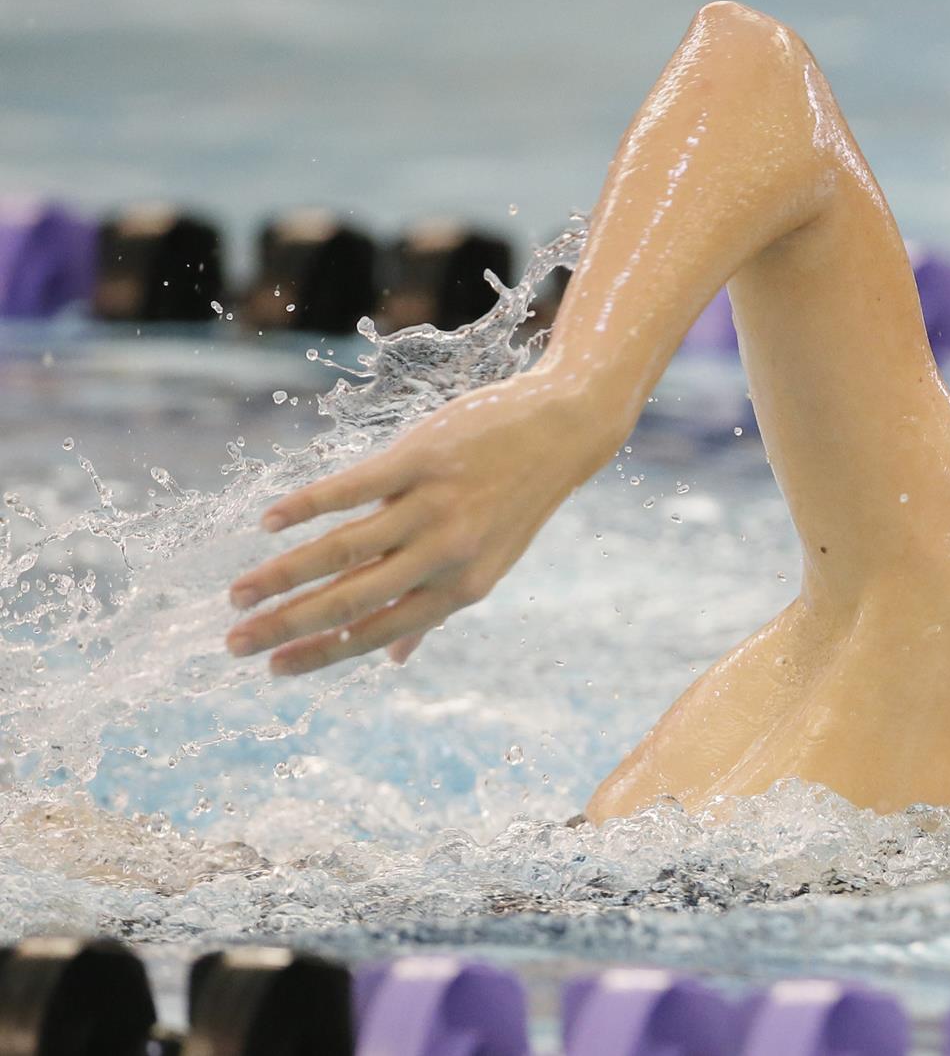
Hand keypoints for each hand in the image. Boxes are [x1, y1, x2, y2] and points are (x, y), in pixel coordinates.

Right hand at [225, 372, 619, 674]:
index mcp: (460, 588)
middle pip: (352, 599)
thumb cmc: (514, 503)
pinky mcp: (422, 459)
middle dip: (287, 625)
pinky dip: (308, 505)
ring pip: (344, 549)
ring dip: (283, 573)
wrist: (562, 433)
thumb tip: (393, 660)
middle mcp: (447, 554)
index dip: (322, 654)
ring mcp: (434, 506)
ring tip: (238, 593)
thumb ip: (435, 609)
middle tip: (233, 644)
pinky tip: (269, 523)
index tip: (271, 671)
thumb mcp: (485, 564)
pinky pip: (354, 488)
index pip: (377, 631)